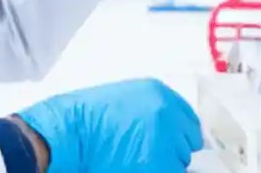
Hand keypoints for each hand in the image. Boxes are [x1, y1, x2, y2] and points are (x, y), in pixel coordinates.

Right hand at [17, 78, 202, 172]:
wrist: (69, 133)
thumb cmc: (88, 117)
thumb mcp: (126, 99)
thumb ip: (154, 110)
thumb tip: (171, 130)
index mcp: (161, 95)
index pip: (190, 122)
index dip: (180, 135)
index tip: (171, 143)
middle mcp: (169, 115)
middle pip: (188, 143)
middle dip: (173, 150)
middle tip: (146, 152)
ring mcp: (165, 141)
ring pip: (179, 163)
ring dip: (165, 164)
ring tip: (136, 160)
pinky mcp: (158, 165)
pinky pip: (169, 172)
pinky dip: (157, 171)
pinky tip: (135, 166)